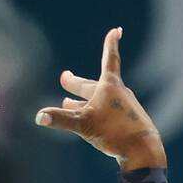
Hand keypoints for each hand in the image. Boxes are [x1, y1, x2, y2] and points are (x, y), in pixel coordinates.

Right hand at [35, 26, 165, 170]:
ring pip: (100, 100)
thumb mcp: (84, 124)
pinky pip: (109, 113)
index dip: (110, 44)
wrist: (144, 152)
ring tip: (69, 102)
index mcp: (110, 86)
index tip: (116, 31)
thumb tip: (39, 117)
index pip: (109, 58)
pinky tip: (94, 121)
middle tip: (65, 78)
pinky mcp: (129, 123)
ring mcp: (126, 108)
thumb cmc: (115, 133)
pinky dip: (97, 113)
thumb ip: (61, 120)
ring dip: (85, 100)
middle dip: (78, 83)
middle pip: (94, 85)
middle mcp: (120, 93)